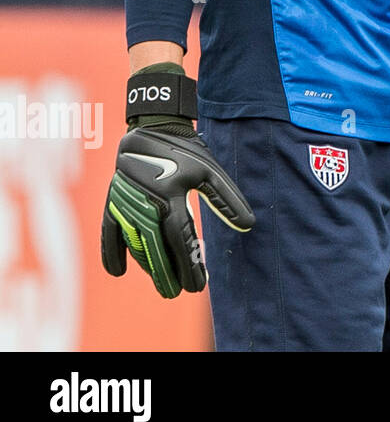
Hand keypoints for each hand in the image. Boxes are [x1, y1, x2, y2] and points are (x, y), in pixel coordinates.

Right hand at [101, 63, 254, 298]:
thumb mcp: (211, 172)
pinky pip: (109, 232)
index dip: (189, 265)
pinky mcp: (114, 202)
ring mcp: (127, 205)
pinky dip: (112, 252)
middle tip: (177, 293)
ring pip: (136, 245)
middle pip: (157, 251)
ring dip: (148, 266)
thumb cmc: (187, 150)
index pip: (182, 242)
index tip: (198, 286)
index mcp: (172, 198)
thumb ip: (227, 200)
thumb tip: (248, 225)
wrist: (153, 127)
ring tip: (161, 280)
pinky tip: (118, 272)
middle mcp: (147, 205)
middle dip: (167, 275)